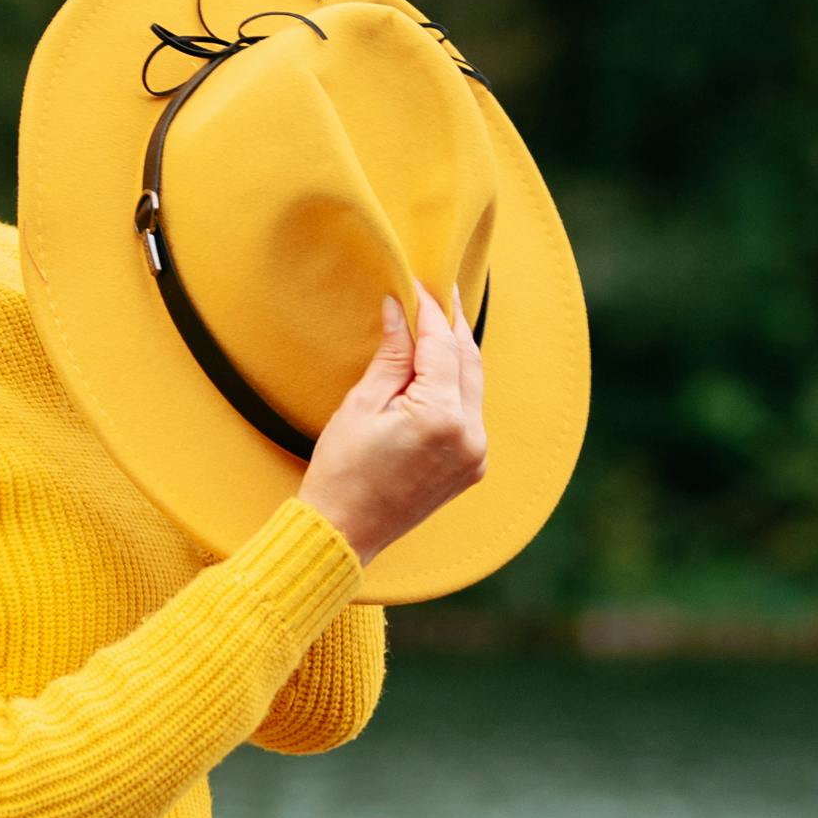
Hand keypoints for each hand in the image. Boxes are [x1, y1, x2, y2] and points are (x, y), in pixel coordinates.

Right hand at [301, 287, 487, 565]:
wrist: (344, 532)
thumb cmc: (342, 471)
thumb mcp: (362, 405)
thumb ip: (392, 355)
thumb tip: (401, 310)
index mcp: (441, 417)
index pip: (443, 345)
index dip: (431, 310)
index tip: (419, 284)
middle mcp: (470, 435)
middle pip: (469, 361)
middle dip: (453, 325)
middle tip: (440, 292)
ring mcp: (476, 454)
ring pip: (474, 386)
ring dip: (458, 354)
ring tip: (440, 322)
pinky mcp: (472, 467)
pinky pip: (471, 413)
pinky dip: (457, 386)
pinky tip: (441, 368)